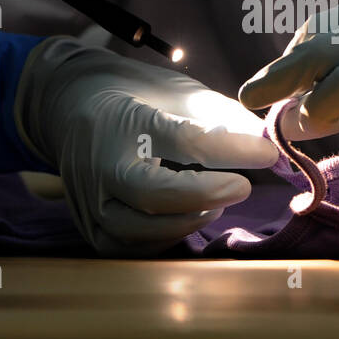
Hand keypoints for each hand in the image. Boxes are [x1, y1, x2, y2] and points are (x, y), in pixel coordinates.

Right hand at [15, 38, 277, 254]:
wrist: (70, 106)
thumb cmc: (135, 97)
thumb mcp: (176, 92)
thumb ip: (220, 117)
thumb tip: (267, 142)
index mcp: (123, 120)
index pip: (183, 139)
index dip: (231, 148)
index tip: (268, 152)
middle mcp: (99, 163)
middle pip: (151, 195)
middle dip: (205, 195)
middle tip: (243, 186)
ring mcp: (89, 200)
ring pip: (139, 230)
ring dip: (188, 221)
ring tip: (218, 203)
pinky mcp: (89, 225)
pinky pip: (129, 247)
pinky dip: (165, 239)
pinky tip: (190, 219)